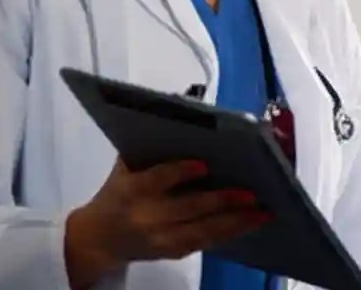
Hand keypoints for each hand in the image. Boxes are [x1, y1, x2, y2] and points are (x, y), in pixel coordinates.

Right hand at [64, 158, 269, 287]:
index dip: (179, 172)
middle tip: (250, 192)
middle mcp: (146, 217)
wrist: (98, 238)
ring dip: (235, 222)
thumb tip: (185, 107)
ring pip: (202, 231)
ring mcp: (160, 239)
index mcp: (131, 189)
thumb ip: (151, 144)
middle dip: (221, 201)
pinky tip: (250, 223)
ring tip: (262, 212)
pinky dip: (229, 233)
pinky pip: (205, 243)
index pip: (157, 179)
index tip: (204, 164)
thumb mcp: (125, 166)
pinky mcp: (172, 252)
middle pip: (188, 209)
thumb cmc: (118, 192)